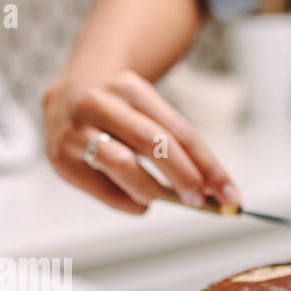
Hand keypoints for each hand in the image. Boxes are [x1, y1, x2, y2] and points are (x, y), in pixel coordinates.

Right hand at [43, 69, 238, 214]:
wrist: (64, 98)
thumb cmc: (119, 117)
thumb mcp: (147, 116)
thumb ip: (176, 149)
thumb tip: (212, 192)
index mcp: (130, 88)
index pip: (180, 131)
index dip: (209, 166)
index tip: (230, 193)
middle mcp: (99, 102)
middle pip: (154, 142)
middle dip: (185, 177)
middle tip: (201, 201)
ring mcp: (76, 129)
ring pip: (124, 165)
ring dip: (152, 190)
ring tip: (160, 197)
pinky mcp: (61, 158)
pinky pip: (105, 189)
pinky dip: (129, 202)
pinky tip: (137, 201)